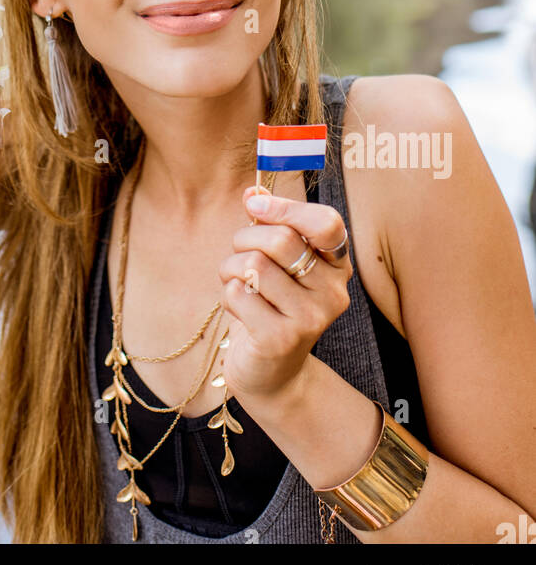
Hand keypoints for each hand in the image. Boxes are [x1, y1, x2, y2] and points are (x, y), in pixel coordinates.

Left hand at [216, 189, 352, 404]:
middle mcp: (332, 292)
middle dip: (245, 238)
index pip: (327, 223)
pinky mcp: (281, 339)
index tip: (254, 204)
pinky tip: (239, 311)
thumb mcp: (274, 262)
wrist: (272, 374)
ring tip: (237, 283)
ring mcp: (310, 318)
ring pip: (254, 264)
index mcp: (336, 265)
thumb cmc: (271, 306)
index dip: (287, 207)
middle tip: (238, 254)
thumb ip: (268, 223)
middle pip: (281, 240)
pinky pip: (238, 293)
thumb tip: (253, 191)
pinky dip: (228, 295)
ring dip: (230, 268)